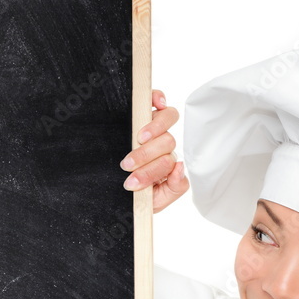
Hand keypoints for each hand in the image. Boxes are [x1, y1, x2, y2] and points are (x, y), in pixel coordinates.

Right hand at [120, 89, 188, 213]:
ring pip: (166, 119)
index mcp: (166, 165)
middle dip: (146, 156)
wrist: (117, 190)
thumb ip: (174, 188)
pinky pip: (157, 99)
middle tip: (127, 165)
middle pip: (167, 142)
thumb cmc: (135, 194)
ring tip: (138, 140)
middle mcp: (163, 146)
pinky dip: (158, 98)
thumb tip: (180, 167)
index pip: (169, 163)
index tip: (130, 183)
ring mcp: (154, 127)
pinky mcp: (144, 113)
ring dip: (153, 130)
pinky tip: (155, 104)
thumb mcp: (155, 200)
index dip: (151, 172)